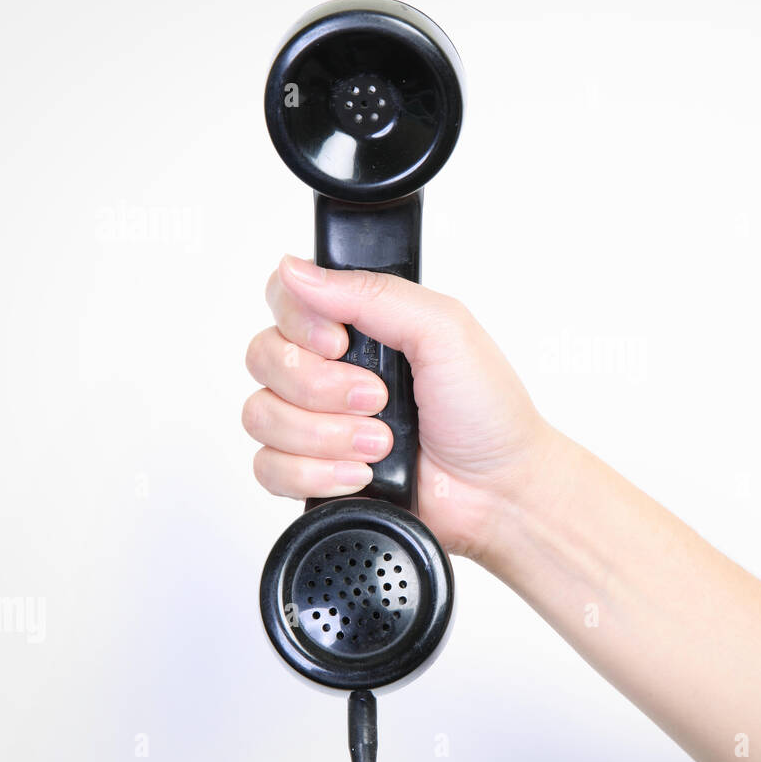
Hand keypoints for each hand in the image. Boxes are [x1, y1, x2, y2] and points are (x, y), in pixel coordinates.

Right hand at [243, 255, 553, 560]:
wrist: (499, 491)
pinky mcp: (312, 473)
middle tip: (377, 398)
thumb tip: (298, 270)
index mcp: (361, 325)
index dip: (299, 321)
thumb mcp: (444, 330)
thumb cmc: (486, 411)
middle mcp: (331, 368)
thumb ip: (373, 293)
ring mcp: (318, 422)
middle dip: (320, 386)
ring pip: (261, 414)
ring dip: (325, 435)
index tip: (340, 344)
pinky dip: (315, 474)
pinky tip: (361, 475)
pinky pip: (268, 467)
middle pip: (264, 356)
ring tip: (379, 443)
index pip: (284, 297)